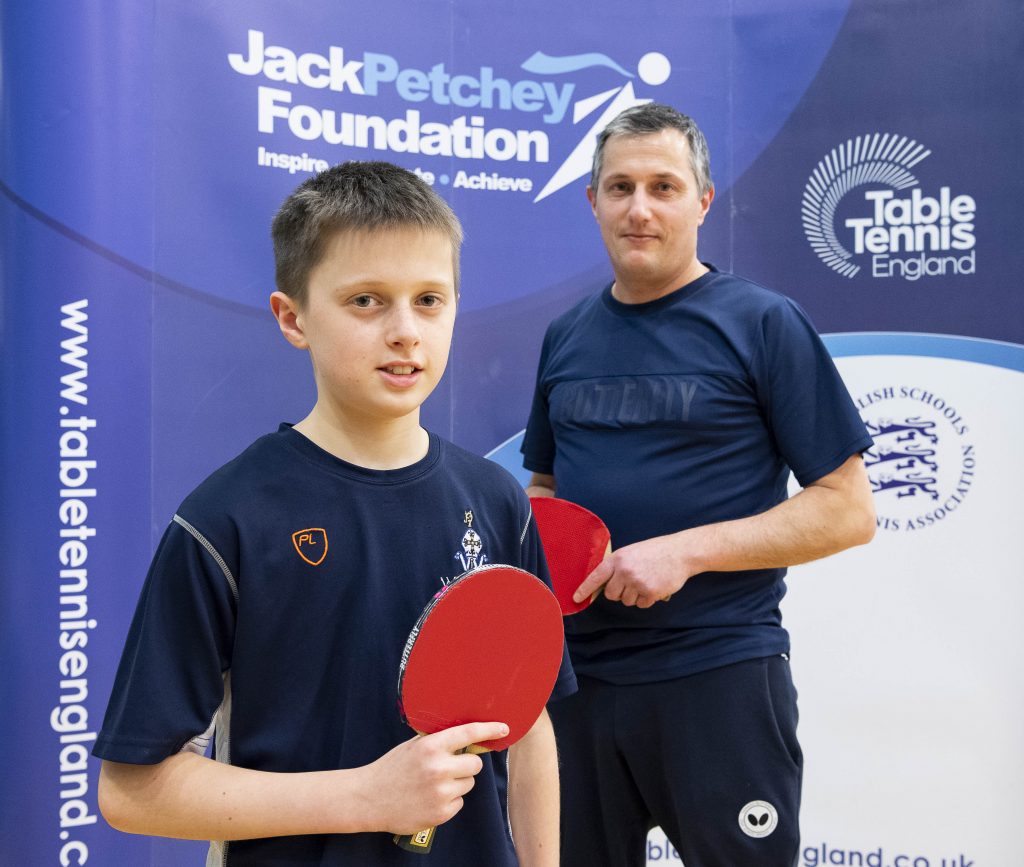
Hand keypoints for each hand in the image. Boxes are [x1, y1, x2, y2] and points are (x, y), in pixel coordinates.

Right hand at [356, 721, 507, 834]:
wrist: (369, 799)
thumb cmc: (392, 769)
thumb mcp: (412, 747)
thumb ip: (437, 741)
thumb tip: (465, 736)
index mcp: (431, 747)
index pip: (468, 733)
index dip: (489, 729)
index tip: (504, 728)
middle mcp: (438, 768)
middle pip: (476, 763)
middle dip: (466, 765)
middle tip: (449, 767)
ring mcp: (441, 792)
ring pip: (469, 783)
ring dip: (457, 783)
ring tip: (433, 785)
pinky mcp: (441, 813)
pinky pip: (460, 802)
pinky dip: (449, 801)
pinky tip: (430, 798)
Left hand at [573, 534, 694, 608]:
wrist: (680, 552)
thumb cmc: (656, 551)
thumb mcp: (632, 552)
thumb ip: (618, 566)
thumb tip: (605, 584)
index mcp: (617, 559)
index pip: (596, 577)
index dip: (585, 589)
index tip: (576, 598)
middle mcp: (624, 571)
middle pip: (611, 595)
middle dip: (619, 593)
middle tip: (631, 583)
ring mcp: (637, 582)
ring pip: (626, 601)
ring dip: (635, 596)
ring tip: (647, 580)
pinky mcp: (649, 592)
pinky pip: (641, 605)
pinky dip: (647, 599)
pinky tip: (655, 586)